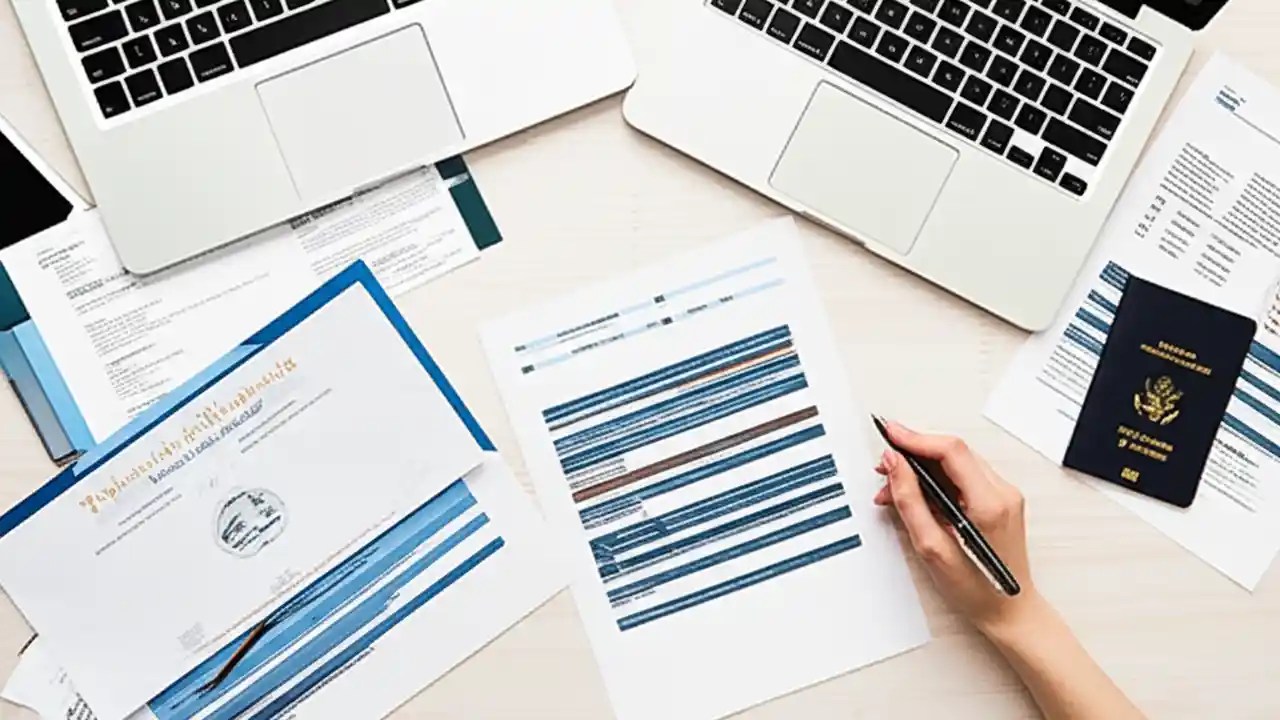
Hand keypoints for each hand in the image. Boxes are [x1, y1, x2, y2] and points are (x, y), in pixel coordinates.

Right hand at [873, 421, 1042, 636]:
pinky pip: (962, 476)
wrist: (1009, 611)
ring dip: (922, 467)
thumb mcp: (932, 547)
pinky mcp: (998, 500)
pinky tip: (915, 494)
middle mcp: (1002, 493)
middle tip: (884, 465)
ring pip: (955, 462)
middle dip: (914, 452)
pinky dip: (935, 479)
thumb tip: (895, 467)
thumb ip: (910, 501)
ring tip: (893, 487)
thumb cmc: (977, 590)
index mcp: (990, 504)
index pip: (951, 451)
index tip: (890, 434)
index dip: (915, 438)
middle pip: (953, 452)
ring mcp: (1003, 495)